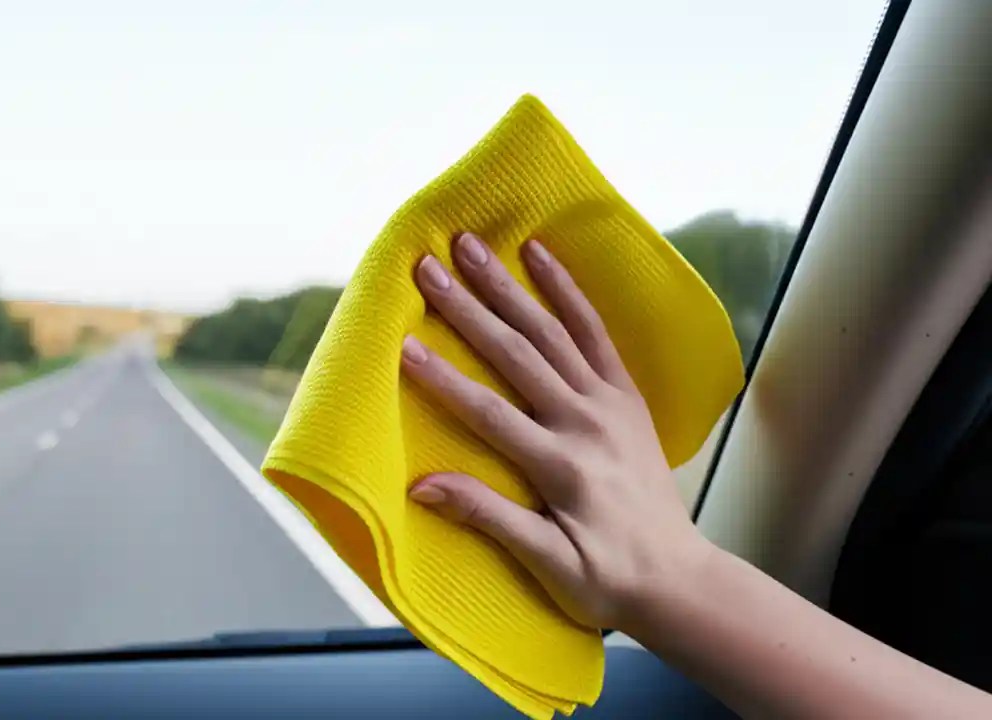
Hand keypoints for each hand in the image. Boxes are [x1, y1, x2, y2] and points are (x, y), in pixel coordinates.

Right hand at [402, 232, 713, 630]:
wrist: (681, 579)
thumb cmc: (607, 580)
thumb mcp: (548, 564)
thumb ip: (489, 518)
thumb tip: (421, 486)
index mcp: (561, 467)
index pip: (489, 413)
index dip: (442, 379)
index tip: (402, 343)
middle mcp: (586, 423)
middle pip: (517, 355)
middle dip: (468, 308)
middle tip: (427, 267)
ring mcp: (610, 403)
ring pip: (552, 332)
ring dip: (509, 286)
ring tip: (472, 246)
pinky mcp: (626, 395)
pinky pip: (596, 331)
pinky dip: (568, 290)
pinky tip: (540, 255)